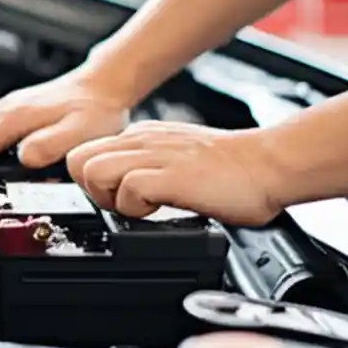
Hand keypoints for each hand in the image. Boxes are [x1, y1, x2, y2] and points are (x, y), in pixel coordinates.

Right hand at [0, 66, 135, 183]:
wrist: (106, 83)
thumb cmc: (96, 108)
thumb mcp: (77, 133)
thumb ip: (47, 147)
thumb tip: (23, 159)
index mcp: (11, 117)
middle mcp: (4, 110)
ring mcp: (10, 109)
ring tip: (8, 186)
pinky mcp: (19, 112)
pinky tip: (20, 168)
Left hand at [66, 121, 287, 225]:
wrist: (269, 166)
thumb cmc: (233, 171)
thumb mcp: (176, 160)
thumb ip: (148, 168)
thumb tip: (127, 192)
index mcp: (142, 137)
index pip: (85, 153)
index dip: (92, 182)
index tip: (114, 200)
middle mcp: (142, 140)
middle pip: (77, 161)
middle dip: (91, 191)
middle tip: (122, 206)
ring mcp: (154, 156)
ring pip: (93, 171)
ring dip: (109, 199)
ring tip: (140, 209)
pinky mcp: (170, 175)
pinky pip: (128, 190)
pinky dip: (136, 209)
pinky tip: (160, 211)